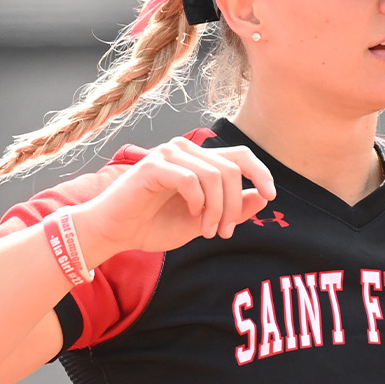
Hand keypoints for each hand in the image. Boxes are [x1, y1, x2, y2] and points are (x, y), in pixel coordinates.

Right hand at [72, 137, 277, 262]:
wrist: (114, 233)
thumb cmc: (153, 226)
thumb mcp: (202, 222)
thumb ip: (231, 209)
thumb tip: (262, 197)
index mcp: (198, 160)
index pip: (240, 155)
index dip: (260, 172)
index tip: (270, 196)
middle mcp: (185, 150)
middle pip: (231, 168)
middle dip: (234, 205)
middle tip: (224, 232)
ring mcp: (168, 154)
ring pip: (214, 175)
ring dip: (217, 209)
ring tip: (208, 231)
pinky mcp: (153, 166)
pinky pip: (190, 179)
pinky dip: (197, 201)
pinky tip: (192, 216)